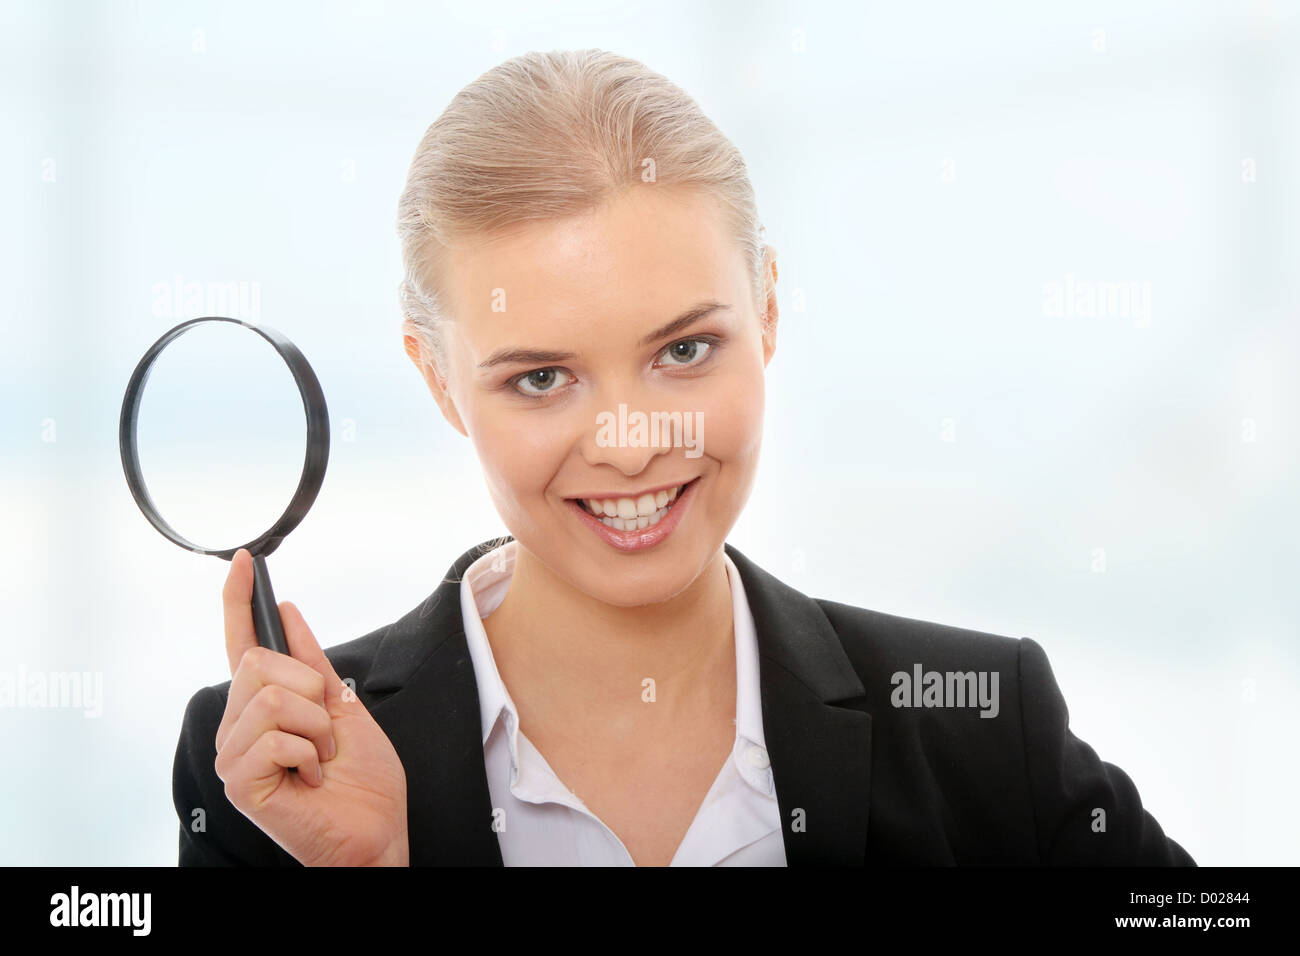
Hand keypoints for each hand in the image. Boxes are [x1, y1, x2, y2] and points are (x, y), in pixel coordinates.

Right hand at [213, 549, 408, 865]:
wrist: (376, 832)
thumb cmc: (362, 782)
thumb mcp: (344, 706)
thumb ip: (313, 663)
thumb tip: (287, 613)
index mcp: (264, 705)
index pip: (242, 642)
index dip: (239, 600)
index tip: (244, 561)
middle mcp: (240, 725)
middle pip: (260, 661)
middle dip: (311, 688)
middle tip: (325, 729)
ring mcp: (235, 754)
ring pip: (272, 696)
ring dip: (316, 726)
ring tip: (321, 757)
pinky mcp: (239, 781)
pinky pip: (275, 735)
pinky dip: (310, 753)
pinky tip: (311, 777)